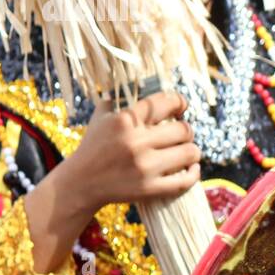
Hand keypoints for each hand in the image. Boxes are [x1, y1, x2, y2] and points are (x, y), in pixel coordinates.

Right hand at [24, 92, 200, 272]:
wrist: (80, 183)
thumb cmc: (93, 147)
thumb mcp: (99, 119)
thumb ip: (116, 100)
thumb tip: (134, 85)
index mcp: (125, 121)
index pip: (166, 102)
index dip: (180, 102)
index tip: (182, 107)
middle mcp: (136, 142)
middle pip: (184, 129)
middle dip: (186, 130)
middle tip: (182, 134)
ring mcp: (144, 167)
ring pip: (190, 152)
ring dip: (193, 151)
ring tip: (188, 151)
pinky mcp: (149, 188)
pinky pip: (186, 180)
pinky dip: (194, 173)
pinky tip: (191, 167)